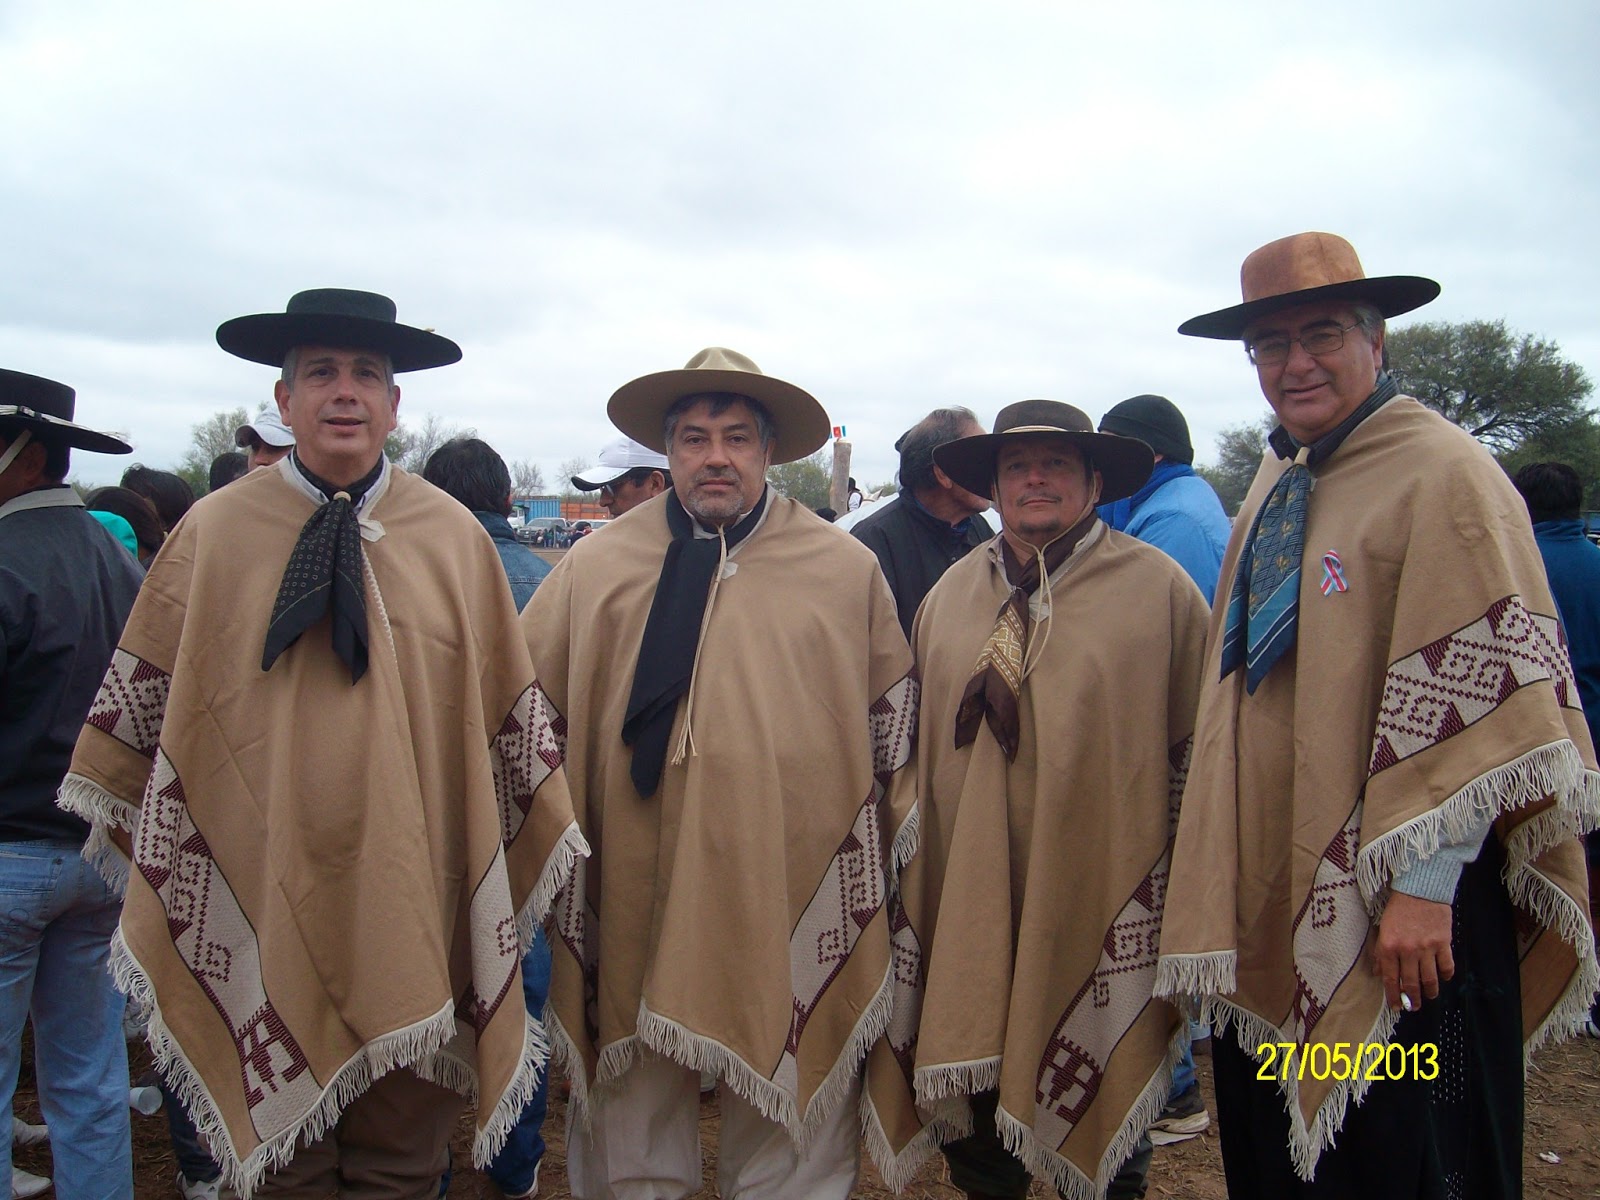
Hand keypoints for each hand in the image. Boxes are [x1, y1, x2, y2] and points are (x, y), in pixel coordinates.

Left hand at [1372, 891, 1453, 1011]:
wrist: (1420, 889)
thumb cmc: (1398, 908)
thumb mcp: (1382, 928)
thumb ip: (1380, 952)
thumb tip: (1379, 974)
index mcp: (1388, 946)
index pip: (1390, 979)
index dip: (1392, 996)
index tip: (1395, 1007)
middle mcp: (1407, 950)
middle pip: (1411, 983)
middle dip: (1412, 999)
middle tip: (1413, 1007)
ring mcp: (1427, 948)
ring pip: (1430, 979)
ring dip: (1429, 992)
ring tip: (1428, 996)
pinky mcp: (1444, 943)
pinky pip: (1447, 967)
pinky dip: (1446, 976)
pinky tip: (1444, 978)